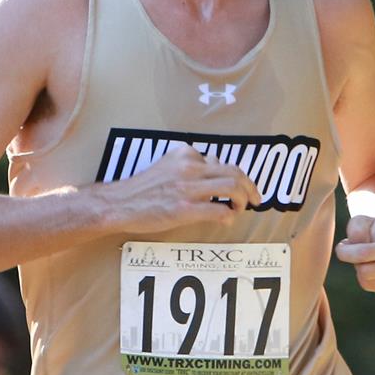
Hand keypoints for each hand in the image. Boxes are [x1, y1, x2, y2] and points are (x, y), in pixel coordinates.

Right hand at [100, 146, 262, 233]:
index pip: (222, 162)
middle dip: (251, 187)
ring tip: (241, 209)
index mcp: (185, 154)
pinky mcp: (183, 209)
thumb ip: (190, 166)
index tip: (240, 187)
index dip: (236, 176)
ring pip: (232, 188)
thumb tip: (216, 166)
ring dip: (242, 200)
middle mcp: (189, 167)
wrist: (118, 204)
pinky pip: (219, 210)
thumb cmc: (142, 189)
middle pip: (234, 172)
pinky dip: (229, 215)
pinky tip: (226, 220)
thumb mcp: (167, 166)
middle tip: (256, 199)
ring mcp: (187, 188)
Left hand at [334, 213, 374, 291]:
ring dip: (359, 267)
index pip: (364, 253)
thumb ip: (356, 230)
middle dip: (352, 260)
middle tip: (352, 251)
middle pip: (365, 269)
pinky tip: (372, 266)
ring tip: (365, 257)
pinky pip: (370, 285)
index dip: (345, 249)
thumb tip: (360, 252)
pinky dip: (364, 277)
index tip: (345, 243)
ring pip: (366, 277)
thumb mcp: (359, 221)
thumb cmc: (371, 228)